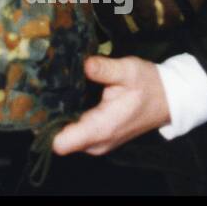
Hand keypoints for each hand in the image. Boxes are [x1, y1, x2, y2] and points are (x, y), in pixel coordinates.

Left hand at [51, 56, 171, 155]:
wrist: (169, 99)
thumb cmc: (149, 85)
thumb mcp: (128, 70)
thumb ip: (104, 69)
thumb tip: (83, 63)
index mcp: (101, 128)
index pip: (61, 142)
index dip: (44, 124)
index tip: (37, 103)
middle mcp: (96, 142)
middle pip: (56, 137)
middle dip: (48, 117)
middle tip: (39, 90)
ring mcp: (96, 142)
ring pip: (63, 135)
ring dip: (56, 116)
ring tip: (49, 91)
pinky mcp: (97, 137)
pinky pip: (73, 132)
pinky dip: (66, 117)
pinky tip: (63, 97)